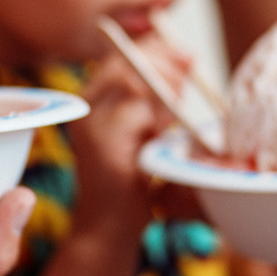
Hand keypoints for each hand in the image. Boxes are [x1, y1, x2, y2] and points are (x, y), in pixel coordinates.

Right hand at [70, 32, 188, 231]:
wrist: (108, 227)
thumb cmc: (131, 179)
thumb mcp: (144, 126)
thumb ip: (157, 94)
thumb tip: (186, 56)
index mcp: (91, 98)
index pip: (122, 56)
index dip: (157, 48)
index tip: (188, 54)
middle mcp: (85, 107)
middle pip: (126, 63)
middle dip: (165, 62)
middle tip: (191, 68)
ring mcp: (92, 127)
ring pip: (132, 84)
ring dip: (165, 88)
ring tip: (179, 107)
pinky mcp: (105, 148)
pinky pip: (138, 115)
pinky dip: (161, 117)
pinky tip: (168, 130)